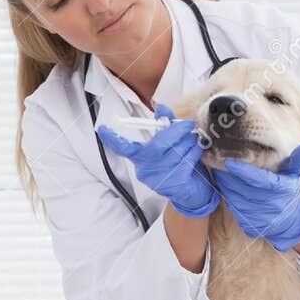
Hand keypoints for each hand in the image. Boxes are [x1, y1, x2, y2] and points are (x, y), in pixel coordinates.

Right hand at [96, 104, 218, 217]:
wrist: (191, 191)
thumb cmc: (178, 164)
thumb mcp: (168, 144)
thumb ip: (164, 125)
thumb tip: (161, 108)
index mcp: (140, 159)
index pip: (124, 148)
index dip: (113, 140)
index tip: (102, 129)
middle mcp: (145, 170)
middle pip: (159, 144)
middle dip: (177, 131)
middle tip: (188, 124)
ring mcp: (160, 179)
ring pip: (177, 151)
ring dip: (189, 141)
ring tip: (193, 140)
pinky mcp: (176, 184)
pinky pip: (187, 160)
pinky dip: (195, 151)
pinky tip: (197, 150)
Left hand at [211, 143, 299, 250]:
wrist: (288, 224)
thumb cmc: (288, 194)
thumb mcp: (295, 177)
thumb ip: (298, 162)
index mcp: (278, 190)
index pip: (258, 179)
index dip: (242, 170)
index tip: (229, 161)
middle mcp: (268, 205)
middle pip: (241, 187)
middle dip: (227, 173)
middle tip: (216, 158)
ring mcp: (257, 216)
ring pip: (233, 196)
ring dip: (223, 182)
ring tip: (215, 167)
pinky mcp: (248, 224)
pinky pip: (231, 206)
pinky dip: (225, 193)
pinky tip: (222, 182)